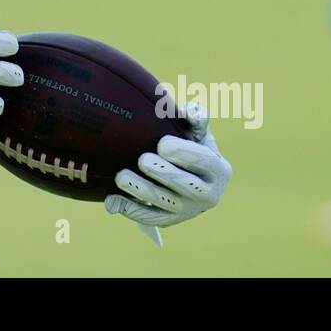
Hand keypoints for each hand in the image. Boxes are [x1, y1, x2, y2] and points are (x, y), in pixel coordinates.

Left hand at [105, 104, 231, 242]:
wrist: (188, 173)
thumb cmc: (191, 144)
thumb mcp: (198, 130)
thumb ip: (197, 117)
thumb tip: (189, 111)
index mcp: (219, 169)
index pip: (204, 161)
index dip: (184, 153)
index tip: (163, 144)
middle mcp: (208, 194)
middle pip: (185, 185)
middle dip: (163, 173)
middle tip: (143, 159)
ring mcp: (188, 210)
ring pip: (164, 203)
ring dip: (141, 191)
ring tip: (121, 177)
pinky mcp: (168, 220)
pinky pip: (148, 218)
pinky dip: (129, 210)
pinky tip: (112, 201)